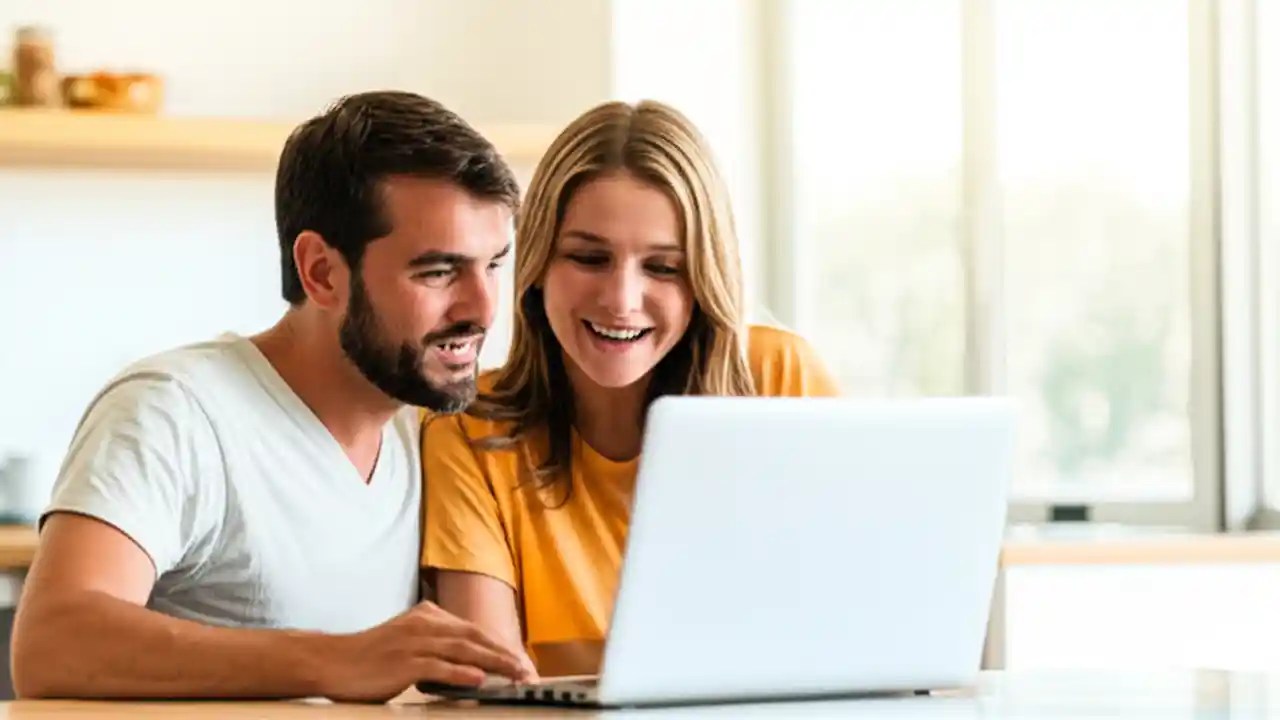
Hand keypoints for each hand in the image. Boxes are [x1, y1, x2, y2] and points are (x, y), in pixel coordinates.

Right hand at [315, 600, 535, 702]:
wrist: (331, 661)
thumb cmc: (370, 657)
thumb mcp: (408, 641)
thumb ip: (438, 646)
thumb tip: (473, 664)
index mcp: (429, 616)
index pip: (474, 630)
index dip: (501, 646)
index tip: (522, 661)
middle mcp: (425, 624)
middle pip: (476, 637)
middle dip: (506, 655)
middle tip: (528, 671)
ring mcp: (414, 642)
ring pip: (464, 650)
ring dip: (494, 663)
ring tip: (517, 675)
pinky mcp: (403, 662)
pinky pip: (439, 667)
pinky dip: (462, 673)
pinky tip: (480, 679)